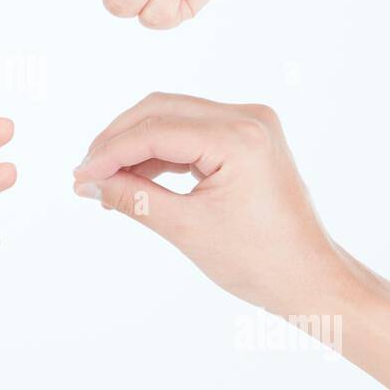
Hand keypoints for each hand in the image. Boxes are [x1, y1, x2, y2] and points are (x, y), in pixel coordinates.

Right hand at [72, 94, 338, 313]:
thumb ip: (133, 199)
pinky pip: (192, 132)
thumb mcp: (186, 229)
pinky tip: (135, 178)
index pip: (155, 131)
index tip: (79, 177)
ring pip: (173, 117)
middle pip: (161, 111)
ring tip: (106, 182)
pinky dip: (161, 152)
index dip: (110, 152)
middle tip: (86, 175)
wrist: (310, 278)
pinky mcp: (248, 137)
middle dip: (118, 141)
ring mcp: (251, 124)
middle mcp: (248, 118)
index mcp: (239, 137)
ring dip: (136, 146)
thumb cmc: (258, 261)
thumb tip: (88, 184)